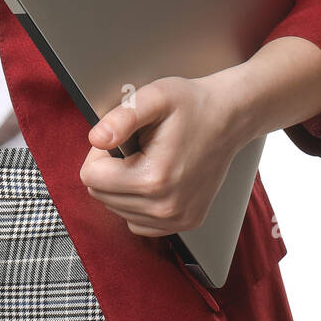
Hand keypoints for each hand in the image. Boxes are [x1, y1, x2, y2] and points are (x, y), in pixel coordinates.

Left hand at [79, 75, 248, 237]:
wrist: (229, 118)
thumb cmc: (192, 105)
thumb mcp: (154, 97)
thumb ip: (121, 118)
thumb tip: (95, 139)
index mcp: (154, 178)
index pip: (91, 178)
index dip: (99, 153)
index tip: (120, 138)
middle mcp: (166, 207)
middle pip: (101, 196)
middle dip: (110, 169)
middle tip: (134, 147)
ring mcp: (177, 219)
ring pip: (117, 210)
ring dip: (123, 186)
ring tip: (147, 159)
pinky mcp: (184, 223)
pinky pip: (139, 223)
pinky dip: (137, 203)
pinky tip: (153, 179)